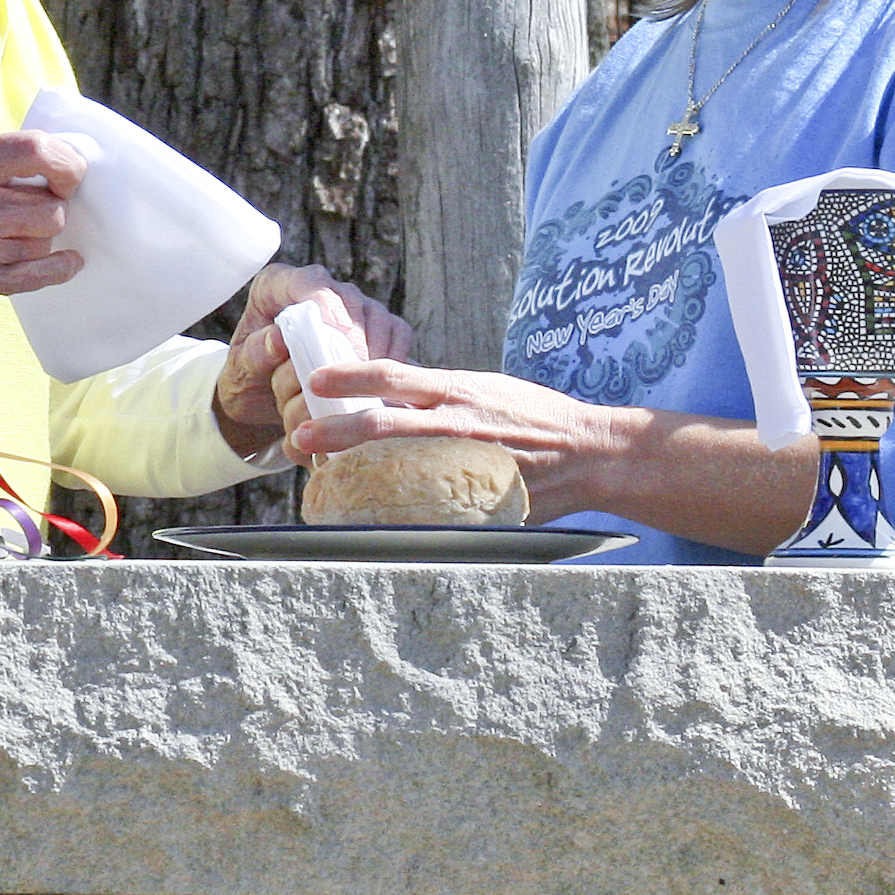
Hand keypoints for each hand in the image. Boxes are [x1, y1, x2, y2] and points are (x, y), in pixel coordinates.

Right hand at [0, 131, 89, 311]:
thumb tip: (46, 157)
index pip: (33, 152)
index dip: (64, 160)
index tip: (68, 169)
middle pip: (49, 205)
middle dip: (55, 201)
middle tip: (42, 199)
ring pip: (44, 239)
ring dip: (44, 231)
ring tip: (26, 225)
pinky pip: (34, 276)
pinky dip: (58, 268)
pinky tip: (69, 261)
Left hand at [214, 264, 410, 456]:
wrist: (262, 394)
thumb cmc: (249, 376)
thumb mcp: (242, 369)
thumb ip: (256, 353)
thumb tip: (279, 339)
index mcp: (277, 285)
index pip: (308, 282)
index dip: (327, 306)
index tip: (338, 337)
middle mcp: (317, 288)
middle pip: (349, 299)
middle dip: (355, 337)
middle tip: (357, 372)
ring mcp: (347, 305)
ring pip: (376, 316)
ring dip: (376, 350)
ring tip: (367, 385)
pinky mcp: (371, 325)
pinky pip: (395, 332)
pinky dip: (393, 357)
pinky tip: (383, 385)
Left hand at [284, 358, 816, 552]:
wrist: (591, 451)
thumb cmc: (531, 415)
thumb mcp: (483, 388)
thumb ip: (436, 396)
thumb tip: (384, 400)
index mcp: (458, 389)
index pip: (395, 375)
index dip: (352, 375)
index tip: (317, 379)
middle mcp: (461, 420)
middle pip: (388, 424)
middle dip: (339, 432)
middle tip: (302, 436)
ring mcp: (471, 460)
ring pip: (404, 467)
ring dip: (361, 475)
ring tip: (325, 480)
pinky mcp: (483, 496)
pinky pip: (435, 507)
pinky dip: (402, 512)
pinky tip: (375, 518)